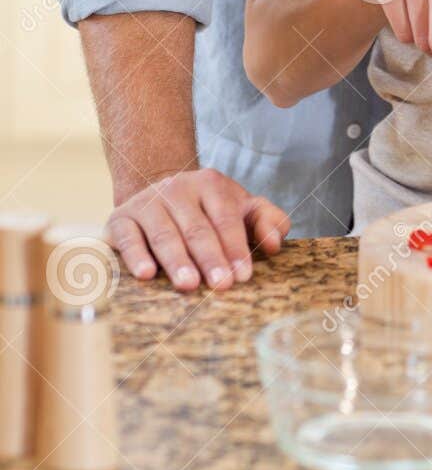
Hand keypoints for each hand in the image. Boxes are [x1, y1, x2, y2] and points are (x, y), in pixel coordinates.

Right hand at [107, 169, 290, 291]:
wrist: (158, 198)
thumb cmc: (209, 212)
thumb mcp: (242, 209)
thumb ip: (268, 221)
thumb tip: (274, 244)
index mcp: (210, 184)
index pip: (225, 217)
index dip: (235, 247)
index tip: (243, 275)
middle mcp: (177, 188)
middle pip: (196, 227)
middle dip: (210, 258)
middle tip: (221, 285)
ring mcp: (147, 202)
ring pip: (164, 233)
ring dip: (177, 260)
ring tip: (189, 284)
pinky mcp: (120, 219)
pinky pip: (128, 237)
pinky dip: (137, 256)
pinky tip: (147, 274)